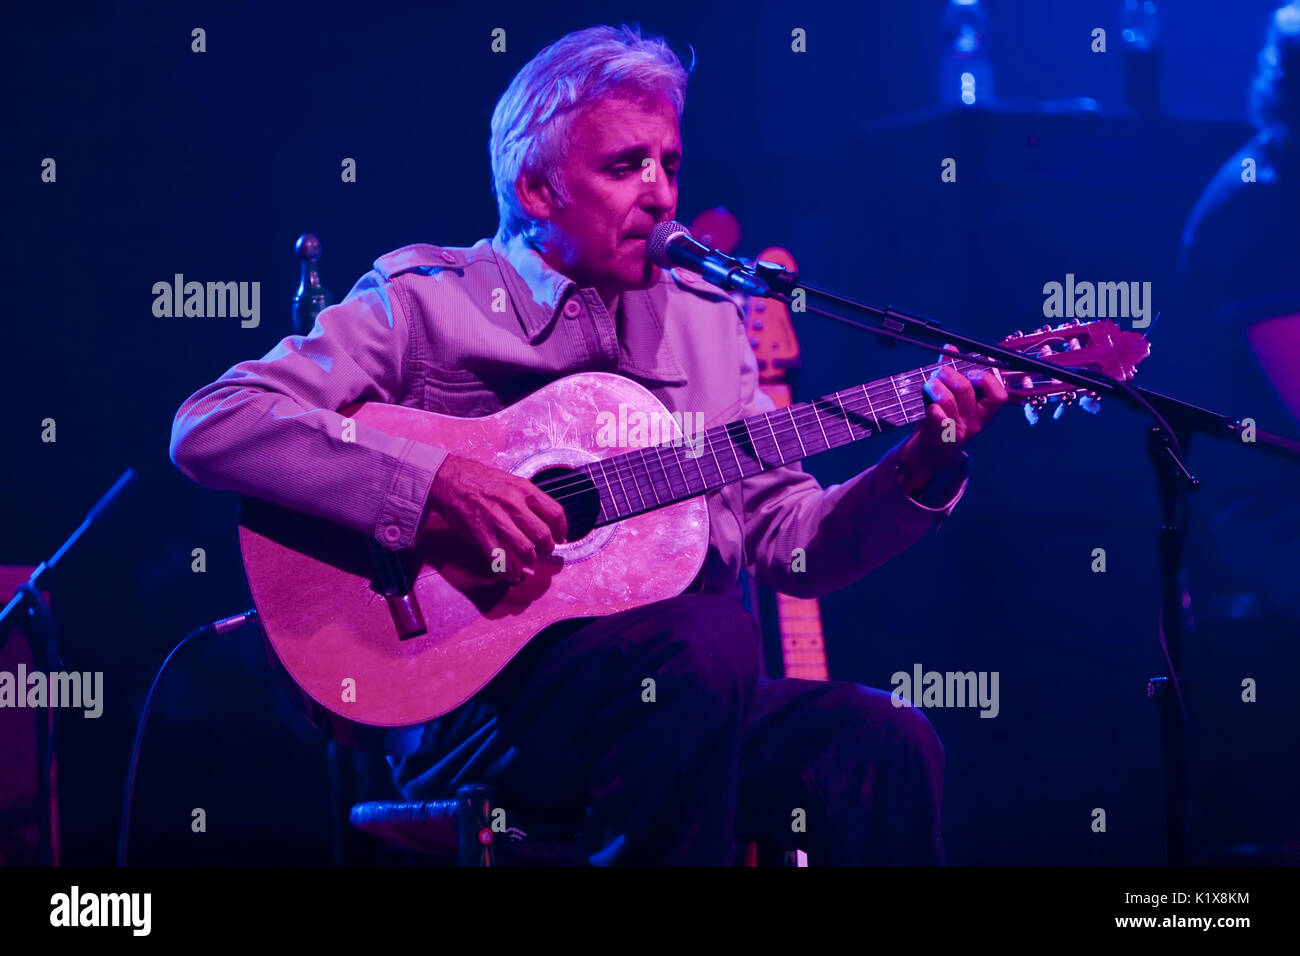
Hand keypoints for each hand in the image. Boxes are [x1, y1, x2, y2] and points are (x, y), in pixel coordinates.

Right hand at [423, 455, 567, 583]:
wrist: (451, 480)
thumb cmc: (481, 480)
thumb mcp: (511, 481)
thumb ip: (528, 499)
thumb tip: (545, 518)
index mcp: (525, 490)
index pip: (556, 513)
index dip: (562, 529)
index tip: (560, 537)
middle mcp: (514, 505)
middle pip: (543, 535)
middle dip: (547, 549)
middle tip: (544, 552)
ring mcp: (498, 521)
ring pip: (526, 550)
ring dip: (530, 560)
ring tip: (528, 560)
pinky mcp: (482, 534)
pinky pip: (501, 560)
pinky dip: (509, 571)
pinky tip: (511, 573)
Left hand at [898, 346, 1007, 494]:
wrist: (925, 456)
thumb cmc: (940, 423)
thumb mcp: (950, 399)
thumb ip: (952, 373)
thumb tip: (951, 347)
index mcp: (982, 412)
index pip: (998, 396)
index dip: (986, 380)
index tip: (971, 372)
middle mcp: (974, 423)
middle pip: (966, 390)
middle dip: (948, 374)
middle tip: (937, 373)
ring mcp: (958, 431)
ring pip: (948, 399)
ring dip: (934, 386)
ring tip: (928, 385)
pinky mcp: (941, 437)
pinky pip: (938, 417)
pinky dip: (931, 406)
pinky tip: (928, 406)